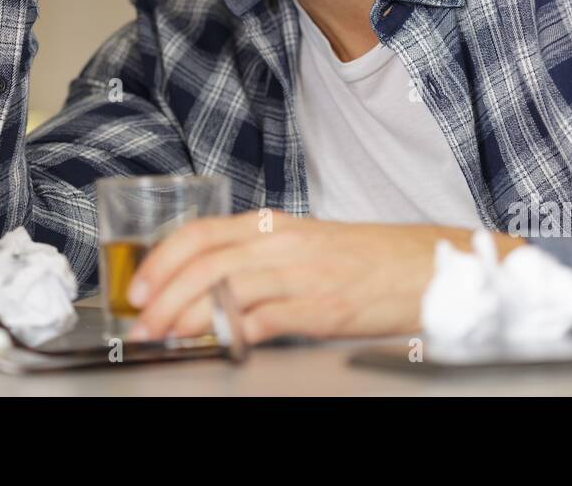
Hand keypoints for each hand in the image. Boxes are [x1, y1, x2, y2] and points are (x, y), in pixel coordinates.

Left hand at [123, 212, 525, 344]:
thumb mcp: (308, 247)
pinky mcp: (324, 306)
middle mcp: (283, 242)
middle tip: (140, 323)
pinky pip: (266, 318)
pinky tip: (217, 346)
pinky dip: (234, 332)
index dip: (163, 260)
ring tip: (163, 338)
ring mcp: (303, 273)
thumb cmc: (370, 260)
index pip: (202, 232)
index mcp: (275, 224)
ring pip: (226, 288)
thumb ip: (262, 260)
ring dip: (185, 316)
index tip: (140, 289)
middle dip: (163, 294)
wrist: (431, 267)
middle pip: (205, 260)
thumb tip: (211, 289)